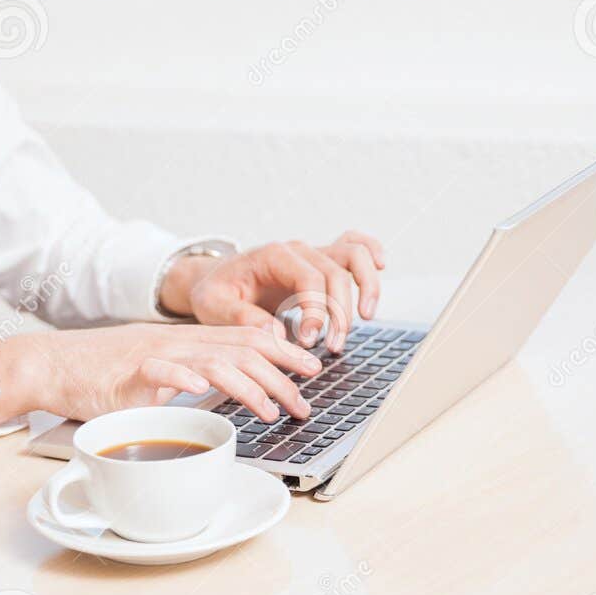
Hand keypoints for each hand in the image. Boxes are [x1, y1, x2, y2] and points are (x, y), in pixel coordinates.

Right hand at [0, 323, 322, 424]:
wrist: (49, 364)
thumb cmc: (99, 374)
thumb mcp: (154, 371)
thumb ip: (189, 376)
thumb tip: (224, 391)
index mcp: (186, 342)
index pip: (246, 338)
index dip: (284, 351)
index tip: (313, 369)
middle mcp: (176, 342)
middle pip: (242, 349)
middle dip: (282, 374)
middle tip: (307, 399)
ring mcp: (152, 354)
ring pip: (212, 361)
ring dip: (249, 386)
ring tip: (272, 409)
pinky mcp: (126, 372)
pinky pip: (160, 371)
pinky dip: (184, 379)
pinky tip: (204, 391)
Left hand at [160, 231, 386, 352]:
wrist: (214, 281)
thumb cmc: (216, 292)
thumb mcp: (214, 306)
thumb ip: (242, 317)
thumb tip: (276, 333)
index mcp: (272, 256)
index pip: (309, 279)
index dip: (317, 310)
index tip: (309, 340)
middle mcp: (297, 250)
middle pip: (336, 272)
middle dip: (340, 313)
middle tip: (333, 347)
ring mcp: (312, 254)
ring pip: (353, 255)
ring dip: (365, 287)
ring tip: (365, 319)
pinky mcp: (320, 264)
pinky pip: (353, 247)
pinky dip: (370, 253)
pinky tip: (381, 267)